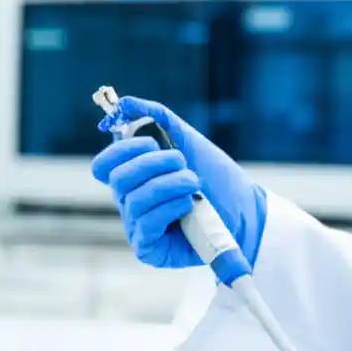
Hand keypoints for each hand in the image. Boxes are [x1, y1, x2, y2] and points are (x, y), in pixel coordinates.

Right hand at [90, 97, 266, 268]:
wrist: (247, 211)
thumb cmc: (216, 178)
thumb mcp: (187, 141)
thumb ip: (157, 117)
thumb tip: (124, 102)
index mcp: (133, 177)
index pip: (104, 164)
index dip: (122, 150)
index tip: (152, 142)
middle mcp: (130, 202)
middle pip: (118, 178)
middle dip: (155, 164)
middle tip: (184, 163)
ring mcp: (138, 226)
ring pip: (136, 199)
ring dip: (172, 184)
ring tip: (196, 184)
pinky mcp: (149, 248)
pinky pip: (146, 223)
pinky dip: (172, 207)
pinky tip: (190, 206)